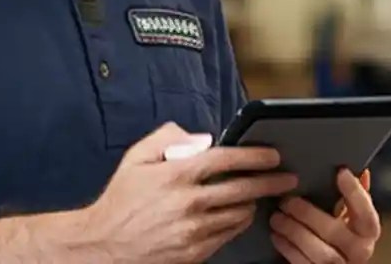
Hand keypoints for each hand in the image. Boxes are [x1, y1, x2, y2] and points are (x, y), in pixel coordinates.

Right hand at [83, 122, 298, 263]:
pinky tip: (240, 216)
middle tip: (287, 178)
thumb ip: (169, 138)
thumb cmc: (121, 200)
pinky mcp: (194, 253)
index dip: (255, 156)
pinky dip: (238, 224)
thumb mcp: (136, 158)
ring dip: (254, 203)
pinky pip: (228, 235)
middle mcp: (188, 203)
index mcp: (175, 175)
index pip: (226, 159)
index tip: (272, 155)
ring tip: (260, 197)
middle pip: (243, 189)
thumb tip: (202, 138)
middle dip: (271, 181)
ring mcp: (192, 231)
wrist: (103, 245)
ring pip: (240, 214)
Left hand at [270, 168, 379, 262]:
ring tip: (277, 218)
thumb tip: (360, 170)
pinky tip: (276, 235)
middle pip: (334, 232)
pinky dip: (287, 248)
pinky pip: (302, 263)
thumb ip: (357, 198)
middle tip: (287, 201)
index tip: (340, 172)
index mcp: (368, 233)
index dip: (355, 193)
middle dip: (307, 214)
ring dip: (293, 231)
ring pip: (317, 251)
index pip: (366, 212)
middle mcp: (358, 252)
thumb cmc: (341, 236)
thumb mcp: (351, 218)